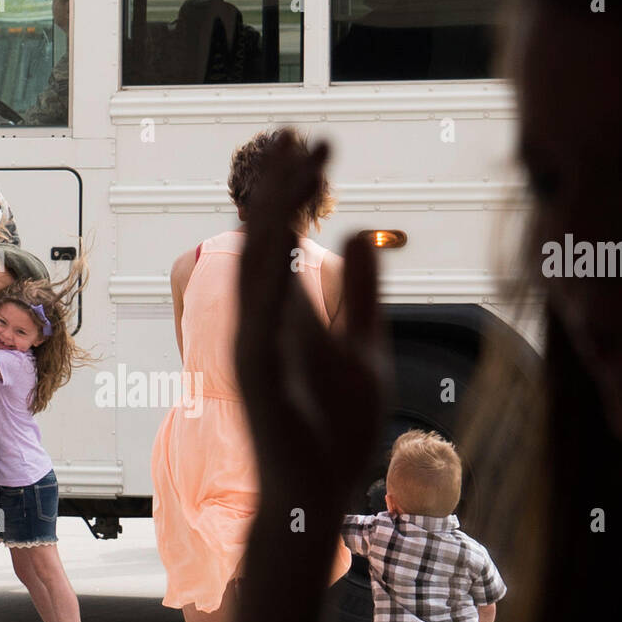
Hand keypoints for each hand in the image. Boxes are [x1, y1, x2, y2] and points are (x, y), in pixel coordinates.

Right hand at [235, 131, 387, 509]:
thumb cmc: (336, 427)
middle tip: (299, 133)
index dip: (302, 194)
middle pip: (268, 240)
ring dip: (274, 214)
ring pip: (258, 265)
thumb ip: (363, 293)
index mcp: (289, 313)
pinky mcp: (255, 371)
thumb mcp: (364, 347)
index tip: (321, 148)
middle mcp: (263, 321)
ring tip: (293, 167)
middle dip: (283, 186)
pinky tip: (283, 232)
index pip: (291, 239)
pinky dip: (268, 273)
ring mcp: (254, 344)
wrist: (316, 489)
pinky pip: (259, 313)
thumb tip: (367, 231)